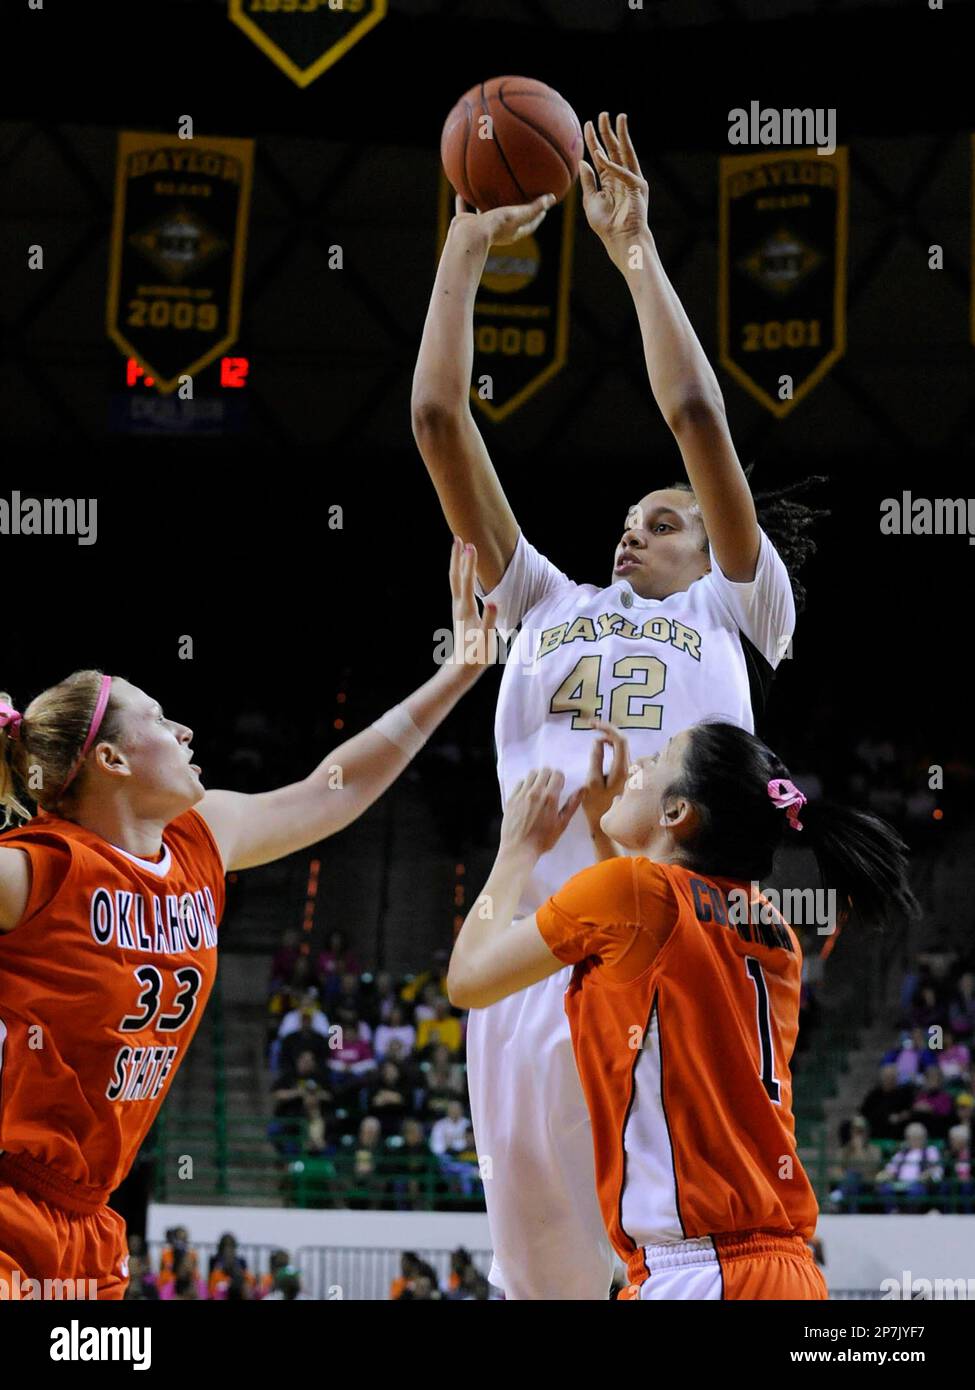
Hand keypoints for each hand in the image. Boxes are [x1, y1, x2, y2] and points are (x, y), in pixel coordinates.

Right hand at [448, 192, 554, 252]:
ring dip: (486, 203)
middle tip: (519, 196)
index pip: (529, 225)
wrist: (469, 236)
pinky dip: (463, 200)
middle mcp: (496, 230)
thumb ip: (534, 207)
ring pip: (484, 213)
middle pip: (507, 219)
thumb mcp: (518, 215)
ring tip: (489, 189)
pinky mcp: (465, 223)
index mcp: (511, 232)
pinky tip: (462, 189)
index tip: (544, 208)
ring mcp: (480, 227)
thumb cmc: (496, 227)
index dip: (538, 216)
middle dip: (513, 209)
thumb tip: (552, 198)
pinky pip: (464, 209)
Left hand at [450, 536, 497, 673]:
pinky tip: (464, 570)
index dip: (469, 563)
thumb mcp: (485, 640)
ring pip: (455, 580)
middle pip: (456, 576)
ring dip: (457, 562)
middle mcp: (459, 605)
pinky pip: (459, 586)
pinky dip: (460, 574)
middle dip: (458, 557)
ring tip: (459, 546)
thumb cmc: (476, 655)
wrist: (462, 668)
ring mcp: (458, 607)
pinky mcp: (461, 611)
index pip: (467, 581)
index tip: (471, 545)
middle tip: (459, 537)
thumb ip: (489, 621)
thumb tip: (493, 603)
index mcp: (466, 609)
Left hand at [499, 767, 582, 860]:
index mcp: (550, 797)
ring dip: (537, 778)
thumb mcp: (561, 824)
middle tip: (550, 787)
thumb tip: (583, 789)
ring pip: (531, 774)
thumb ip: (572, 805)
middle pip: (544, 771)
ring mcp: (521, 794)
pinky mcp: (511, 798)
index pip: (557, 774)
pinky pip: (520, 783)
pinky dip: (526, 785)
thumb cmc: (543, 839)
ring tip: (539, 789)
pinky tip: (527, 795)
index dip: (560, 779)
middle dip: (549, 776)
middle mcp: (535, 792)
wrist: (519, 848)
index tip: (560, 787)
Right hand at [579, 717, 631, 834]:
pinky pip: (621, 753)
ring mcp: (631, 771)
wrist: (606, 824)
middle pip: (622, 740)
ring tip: (594, 734)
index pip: (619, 740)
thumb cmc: (596, 806)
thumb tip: (598, 741)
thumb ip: (596, 760)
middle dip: (607, 729)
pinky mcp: (628, 773)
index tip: (590, 724)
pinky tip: (601, 746)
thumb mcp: (591, 782)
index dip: (606, 727)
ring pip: (622, 746)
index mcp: (622, 770)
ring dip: (608, 737)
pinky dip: (611, 745)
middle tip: (590, 725)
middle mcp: (631, 768)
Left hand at [580, 112, 649, 262]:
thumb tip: (583, 161)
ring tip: (616, 118)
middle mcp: (621, 176)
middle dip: (608, 131)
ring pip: (625, 152)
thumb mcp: (591, 201)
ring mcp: (631, 180)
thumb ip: (588, 181)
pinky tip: (599, 155)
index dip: (594, 140)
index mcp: (610, 180)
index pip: (601, 155)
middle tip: (602, 114)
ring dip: (620, 135)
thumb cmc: (607, 225)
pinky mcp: (638, 187)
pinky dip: (612, 165)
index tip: (587, 125)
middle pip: (614, 149)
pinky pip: (623, 172)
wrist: (621, 239)